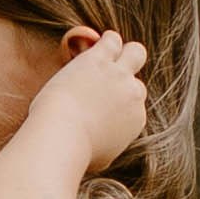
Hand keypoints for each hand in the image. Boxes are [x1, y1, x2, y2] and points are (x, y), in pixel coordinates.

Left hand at [27, 26, 156, 172]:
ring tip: (105, 58)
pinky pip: (112, 40)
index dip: (117, 106)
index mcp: (135, 120)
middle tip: (107, 86)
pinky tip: (96, 44)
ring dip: (122, 54)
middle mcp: (133, 95)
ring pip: (135, 52)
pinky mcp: (98, 60)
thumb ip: (111, 144)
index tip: (100, 108)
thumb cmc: (74, 153)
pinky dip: (107, 40)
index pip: (134, 106)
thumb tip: (107, 141)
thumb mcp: (102, 157)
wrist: (62, 137)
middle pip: (137, 83)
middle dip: (125, 84)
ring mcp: (118, 76)